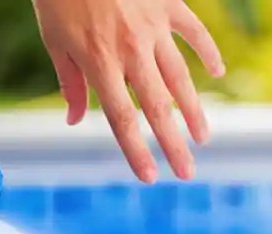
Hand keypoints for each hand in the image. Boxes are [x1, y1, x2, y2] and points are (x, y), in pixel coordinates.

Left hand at [32, 0, 225, 182]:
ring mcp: (153, 26)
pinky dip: (208, 51)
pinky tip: (217, 73)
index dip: (137, 150)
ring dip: (193, 110)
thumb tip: (75, 121)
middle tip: (188, 172)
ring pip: (180, 77)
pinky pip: (194, 31)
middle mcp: (131, 49)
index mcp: (100, 61)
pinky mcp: (167, 3)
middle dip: (173, 144)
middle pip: (157, 107)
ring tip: (203, 137)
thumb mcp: (53, 38)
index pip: (122, 118)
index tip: (150, 177)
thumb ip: (70, 82)